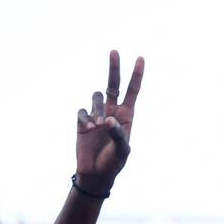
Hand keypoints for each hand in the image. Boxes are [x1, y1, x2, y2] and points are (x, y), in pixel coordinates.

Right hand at [75, 50, 143, 195]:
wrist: (96, 173)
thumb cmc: (113, 163)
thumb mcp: (123, 151)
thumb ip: (119, 135)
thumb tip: (109, 120)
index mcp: (126, 116)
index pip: (132, 92)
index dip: (136, 76)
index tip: (140, 58)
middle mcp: (112, 112)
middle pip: (113, 85)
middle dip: (114, 68)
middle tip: (114, 51)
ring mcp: (96, 114)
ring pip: (96, 97)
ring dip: (97, 108)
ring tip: (98, 126)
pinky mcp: (82, 120)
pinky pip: (82, 110)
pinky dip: (85, 118)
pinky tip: (88, 128)